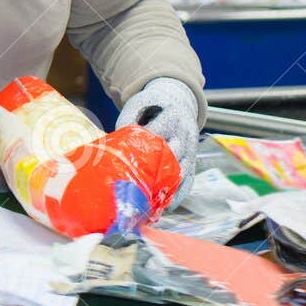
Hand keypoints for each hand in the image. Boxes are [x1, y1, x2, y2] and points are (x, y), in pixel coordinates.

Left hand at [116, 77, 199, 203]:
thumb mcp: (138, 104)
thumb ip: (127, 120)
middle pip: (172, 155)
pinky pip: (190, 181)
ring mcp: (191, 150)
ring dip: (167, 187)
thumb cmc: (153, 104)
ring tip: (150, 203)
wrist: (178, 100)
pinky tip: (166, 206)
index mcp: (172, 117)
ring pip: (182, 171)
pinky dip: (178, 194)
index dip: (145, 146)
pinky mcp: (192, 162)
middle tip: (136, 188)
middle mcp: (185, 135)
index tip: (130, 160)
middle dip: (155, 170)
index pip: (159, 133)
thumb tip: (113, 142)